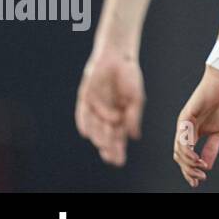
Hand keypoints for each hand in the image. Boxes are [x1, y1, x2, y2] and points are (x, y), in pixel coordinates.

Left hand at [75, 44, 143, 165]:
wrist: (118, 57)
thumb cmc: (130, 76)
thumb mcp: (136, 98)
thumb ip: (134, 117)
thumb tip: (134, 136)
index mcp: (121, 116)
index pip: (118, 137)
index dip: (118, 149)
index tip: (118, 160)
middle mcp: (106, 115)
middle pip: (106, 136)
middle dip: (108, 147)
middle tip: (110, 157)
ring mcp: (95, 108)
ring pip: (95, 128)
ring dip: (99, 137)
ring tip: (103, 144)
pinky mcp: (85, 99)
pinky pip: (82, 115)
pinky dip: (84, 123)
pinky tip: (86, 133)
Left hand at [172, 67, 218, 186]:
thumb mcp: (218, 132)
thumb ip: (211, 148)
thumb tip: (206, 166)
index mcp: (191, 135)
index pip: (186, 157)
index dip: (190, 171)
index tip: (198, 182)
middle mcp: (184, 131)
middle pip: (179, 156)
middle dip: (188, 170)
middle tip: (199, 178)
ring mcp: (183, 124)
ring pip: (179, 148)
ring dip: (188, 161)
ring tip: (199, 168)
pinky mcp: (185, 117)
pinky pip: (182, 136)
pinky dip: (188, 148)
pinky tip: (195, 155)